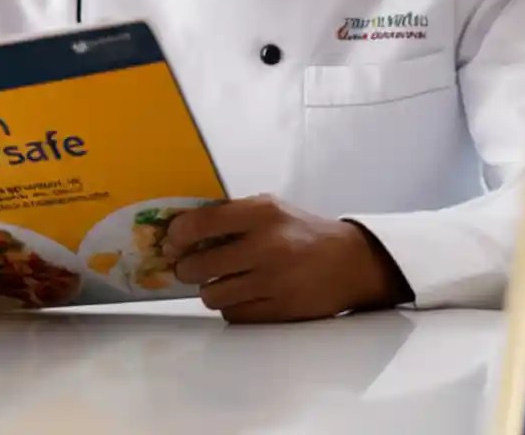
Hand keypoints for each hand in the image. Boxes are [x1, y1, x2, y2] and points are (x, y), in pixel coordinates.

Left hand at [168, 194, 411, 323]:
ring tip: (222, 282)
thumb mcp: (273, 209)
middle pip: (199, 265)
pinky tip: (244, 295)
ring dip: (210, 290)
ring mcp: (273, 281)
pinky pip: (233, 314)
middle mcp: (267, 245)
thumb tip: (182, 232)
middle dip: (187, 268)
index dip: (178, 235)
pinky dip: (232, 307)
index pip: (202, 223)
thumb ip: (233, 217)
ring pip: (212, 295)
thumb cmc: (304, 233)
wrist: (351, 263)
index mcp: (264, 212)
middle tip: (189, 268)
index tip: (172, 242)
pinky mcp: (279, 310)